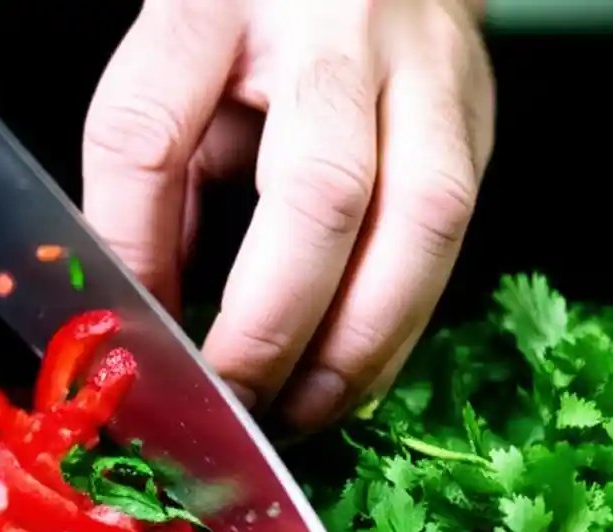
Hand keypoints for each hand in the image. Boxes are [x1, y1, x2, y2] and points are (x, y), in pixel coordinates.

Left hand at [83, 0, 494, 432]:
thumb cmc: (264, 14)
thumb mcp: (183, 66)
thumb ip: (159, 175)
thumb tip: (156, 306)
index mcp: (217, 0)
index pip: (150, 134)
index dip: (135, 249)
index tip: (136, 327)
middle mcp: (335, 29)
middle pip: (317, 191)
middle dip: (274, 324)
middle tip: (238, 401)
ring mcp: (426, 71)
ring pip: (419, 223)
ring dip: (360, 344)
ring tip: (307, 409)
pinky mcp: (477, 116)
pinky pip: (454, 237)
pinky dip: (402, 321)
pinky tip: (361, 367)